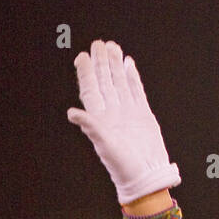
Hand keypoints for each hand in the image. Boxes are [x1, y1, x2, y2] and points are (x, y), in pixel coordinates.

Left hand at [67, 40, 180, 205]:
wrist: (146, 175)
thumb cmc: (123, 166)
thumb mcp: (104, 146)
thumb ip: (90, 127)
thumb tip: (72, 113)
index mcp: (100, 119)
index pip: (90, 91)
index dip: (86, 74)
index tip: (82, 56)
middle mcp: (112, 113)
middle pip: (104, 82)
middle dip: (100, 63)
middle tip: (97, 43)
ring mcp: (128, 112)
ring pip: (119, 82)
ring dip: (114, 65)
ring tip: (111, 47)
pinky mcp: (143, 114)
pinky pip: (135, 90)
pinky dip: (131, 77)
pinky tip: (128, 63)